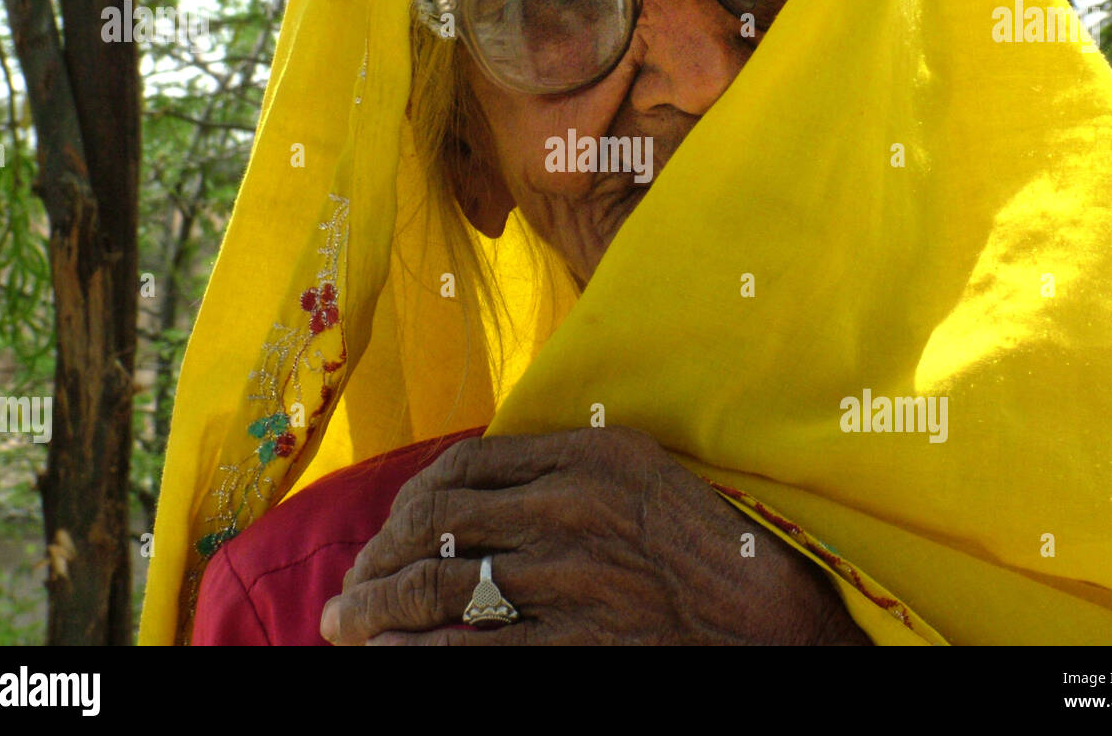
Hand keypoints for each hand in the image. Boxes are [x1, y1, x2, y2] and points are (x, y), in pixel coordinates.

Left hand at [320, 425, 870, 644]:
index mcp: (583, 456)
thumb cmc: (704, 538)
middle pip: (436, 523)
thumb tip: (471, 478)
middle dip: (376, 557)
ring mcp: (567, 579)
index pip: (463, 464)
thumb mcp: (640, 468)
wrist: (768, 613)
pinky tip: (390, 655)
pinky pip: (472, 649)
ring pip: (439, 585)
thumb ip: (561, 460)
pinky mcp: (573, 642)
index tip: (391, 524)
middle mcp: (567, 508)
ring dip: (376, 608)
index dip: (409, 497)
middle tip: (348, 587)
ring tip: (344, 624)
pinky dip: (417, 652)